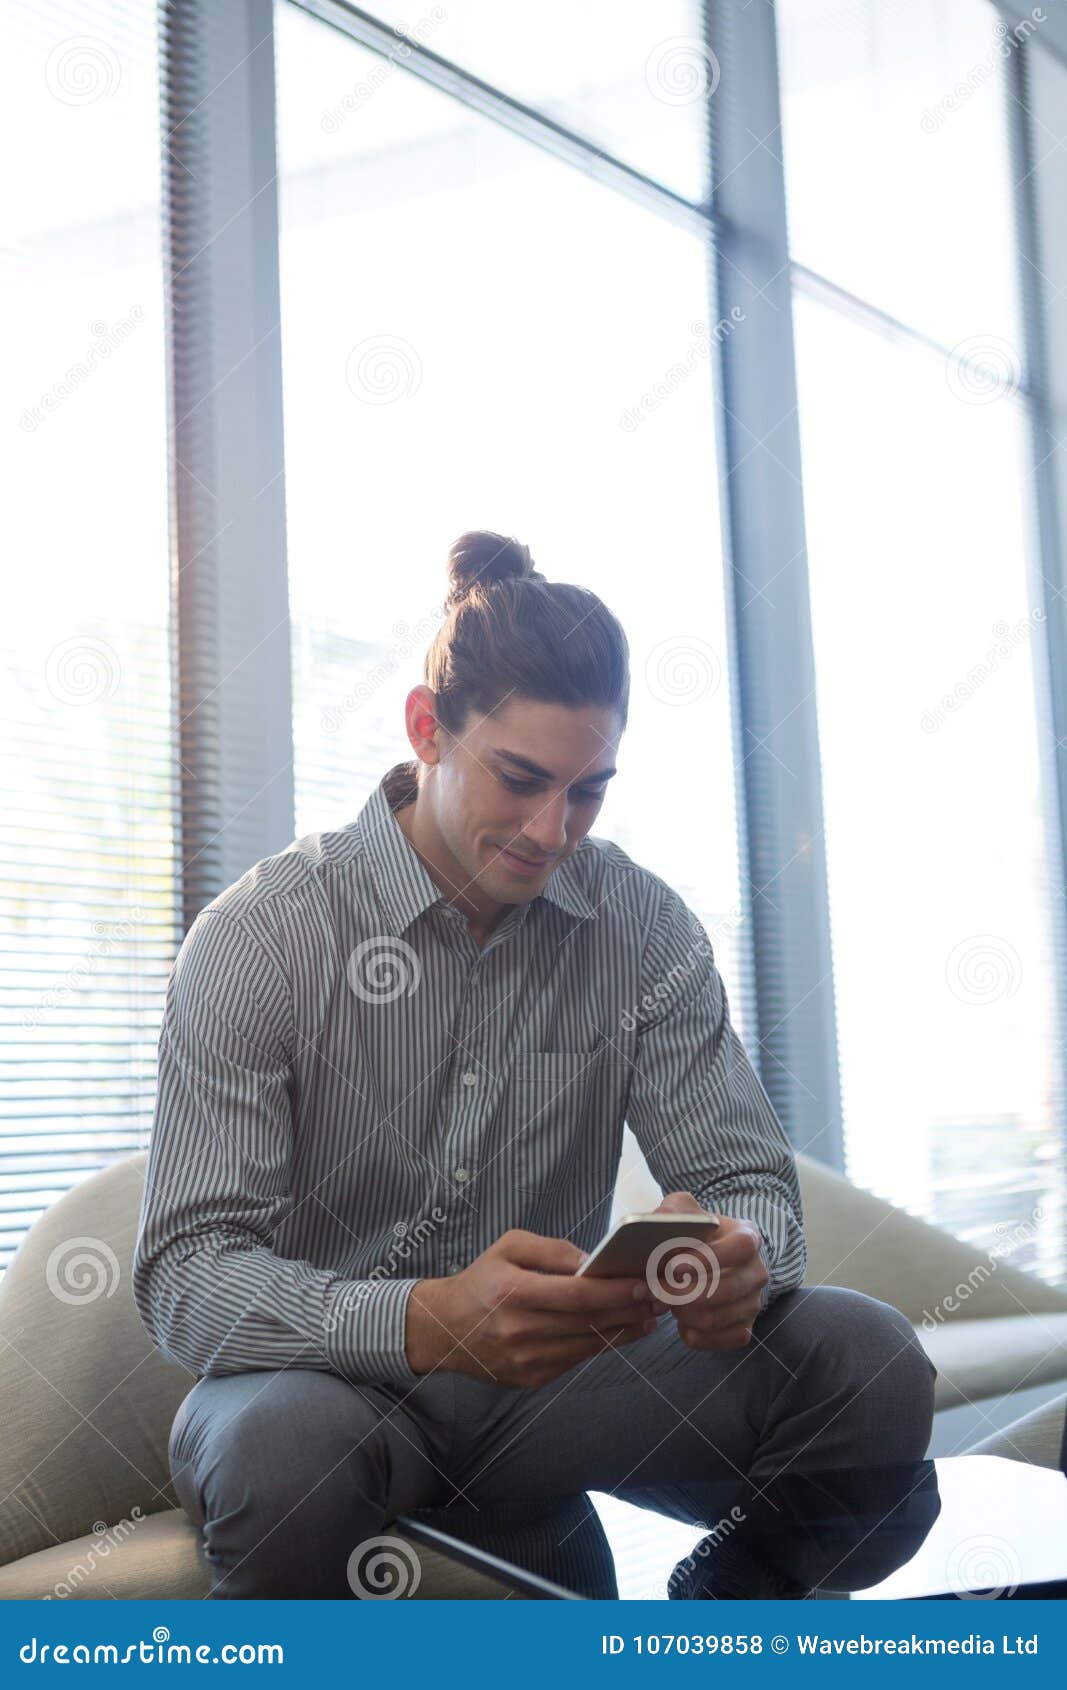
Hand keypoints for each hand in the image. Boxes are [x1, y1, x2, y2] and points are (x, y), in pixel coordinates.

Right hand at [405, 1229, 663, 1389]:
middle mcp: (521, 1329)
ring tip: (648, 1316)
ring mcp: (527, 1359)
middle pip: (590, 1322)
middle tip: (658, 1299)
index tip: (644, 1283)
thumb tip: (592, 1262)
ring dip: (624, 1331)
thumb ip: (552, 1250)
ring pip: (589, 1345)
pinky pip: (576, 1360)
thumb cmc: (482, 1280)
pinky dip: (601, 1345)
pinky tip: (619, 1331)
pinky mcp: (531, 1378)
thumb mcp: (509, 1247)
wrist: (447, 1328)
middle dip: (630, 1310)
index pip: (579, 1295)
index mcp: (514, 1291)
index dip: (616, 1291)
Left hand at [649, 1191, 767, 1350]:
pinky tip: (680, 1318)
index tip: (674, 1266)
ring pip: (715, 1318)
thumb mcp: (683, 1211)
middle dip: (681, 1293)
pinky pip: (717, 1341)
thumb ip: (672, 1212)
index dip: (707, 1259)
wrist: (707, 1258)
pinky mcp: (744, 1328)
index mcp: (748, 1237)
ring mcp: (754, 1303)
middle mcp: (757, 1272)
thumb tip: (659, 1225)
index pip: (740, 1249)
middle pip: (725, 1290)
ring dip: (681, 1312)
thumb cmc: (693, 1233)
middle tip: (653, 1288)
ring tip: (664, 1299)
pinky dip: (692, 1333)